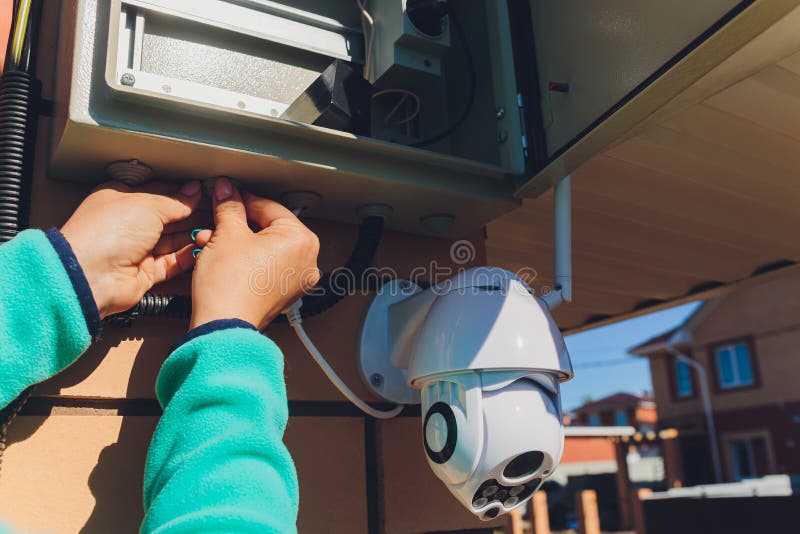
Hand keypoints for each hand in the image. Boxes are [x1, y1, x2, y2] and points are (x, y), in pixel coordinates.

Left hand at [61, 181, 209, 317]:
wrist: (91, 275)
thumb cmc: (106, 232)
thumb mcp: (148, 204)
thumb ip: (176, 201)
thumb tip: (194, 192)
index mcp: (121, 199)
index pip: (158, 191)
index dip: (182, 192)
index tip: (206, 191)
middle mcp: (128, 224)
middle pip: (168, 217)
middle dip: (192, 213)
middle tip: (217, 209)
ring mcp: (137, 249)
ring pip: (173, 239)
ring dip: (194, 233)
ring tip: (217, 227)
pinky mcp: (145, 272)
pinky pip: (173, 262)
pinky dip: (189, 255)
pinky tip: (205, 246)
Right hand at [190, 178, 319, 329]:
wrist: (222, 327)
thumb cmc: (230, 286)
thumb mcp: (226, 234)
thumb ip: (230, 207)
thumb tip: (228, 191)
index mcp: (302, 240)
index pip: (270, 207)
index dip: (242, 199)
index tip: (227, 196)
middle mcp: (307, 260)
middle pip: (268, 228)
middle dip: (237, 224)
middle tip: (217, 219)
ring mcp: (297, 280)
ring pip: (264, 247)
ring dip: (237, 241)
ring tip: (212, 240)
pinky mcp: (283, 294)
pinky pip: (266, 266)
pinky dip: (245, 259)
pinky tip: (222, 257)